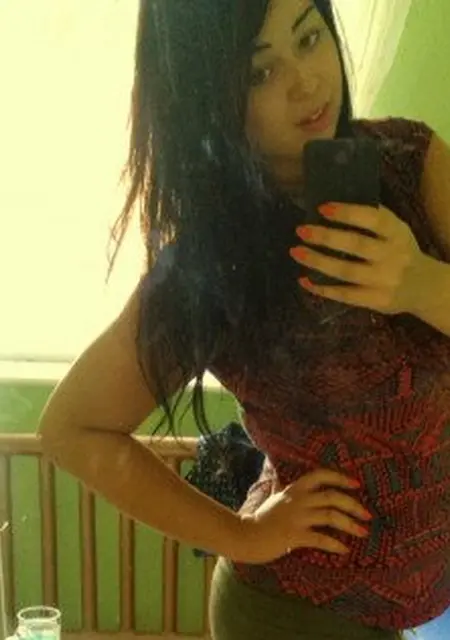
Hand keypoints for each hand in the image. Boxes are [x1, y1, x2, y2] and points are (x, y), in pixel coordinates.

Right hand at [238, 469, 370, 564]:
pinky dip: (335, 544)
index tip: (356, 484)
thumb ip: (278, 487)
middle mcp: (298, 500)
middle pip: (332, 496)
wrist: (245, 536)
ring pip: (330, 516)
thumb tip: (275, 475)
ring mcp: (296, 517)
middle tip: (367, 514)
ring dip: (350, 524)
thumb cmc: (260, 518)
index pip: (321, 475)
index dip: (340, 478)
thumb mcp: (272, 497)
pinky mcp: (294, 535)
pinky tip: (344, 549)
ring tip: (362, 532)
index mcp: (294, 489)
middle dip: (353, 504)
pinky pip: (321, 538)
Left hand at [289, 202, 427, 314]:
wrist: (424, 288)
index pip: (374, 219)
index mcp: (398, 234)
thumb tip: (333, 206)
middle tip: (301, 230)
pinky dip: (322, 288)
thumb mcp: (397, 231)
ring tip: (296, 251)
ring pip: (346, 271)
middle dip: (326, 236)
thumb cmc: (401, 252)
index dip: (348, 212)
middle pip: (355, 245)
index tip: (322, 208)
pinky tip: (304, 279)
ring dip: (318, 261)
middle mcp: (393, 257)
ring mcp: (384, 281)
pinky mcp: (376, 301)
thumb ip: (374, 220)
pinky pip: (344, 295)